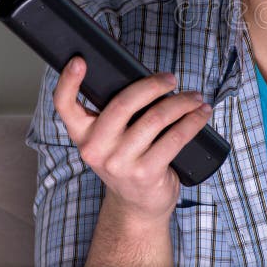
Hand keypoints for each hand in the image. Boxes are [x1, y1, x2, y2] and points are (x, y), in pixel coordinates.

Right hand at [52, 56, 212, 223]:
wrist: (138, 205)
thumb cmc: (129, 160)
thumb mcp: (112, 140)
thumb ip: (118, 113)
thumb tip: (150, 79)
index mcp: (83, 134)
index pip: (65, 105)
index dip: (68, 82)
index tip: (79, 61)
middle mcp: (96, 149)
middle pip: (124, 103)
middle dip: (153, 85)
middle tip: (171, 79)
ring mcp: (120, 162)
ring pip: (156, 118)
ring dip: (182, 102)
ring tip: (195, 97)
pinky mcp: (146, 172)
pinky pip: (175, 137)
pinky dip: (193, 121)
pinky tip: (201, 114)